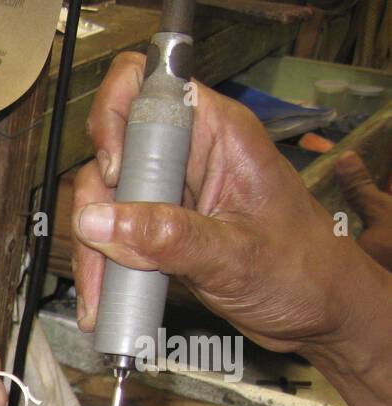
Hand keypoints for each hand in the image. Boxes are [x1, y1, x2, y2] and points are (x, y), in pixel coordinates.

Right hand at [73, 51, 391, 405]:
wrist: (319, 312)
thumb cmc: (303, 271)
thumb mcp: (235, 255)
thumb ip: (167, 237)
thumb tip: (94, 222)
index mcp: (218, 134)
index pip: (148, 86)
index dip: (116, 117)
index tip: (115, 171)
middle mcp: (189, 155)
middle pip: (113, 153)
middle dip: (96, 206)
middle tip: (98, 252)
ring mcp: (172, 192)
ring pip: (107, 200)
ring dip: (93, 249)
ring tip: (99, 298)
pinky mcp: (162, 227)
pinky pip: (115, 235)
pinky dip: (103, 267)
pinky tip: (103, 300)